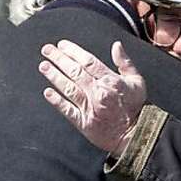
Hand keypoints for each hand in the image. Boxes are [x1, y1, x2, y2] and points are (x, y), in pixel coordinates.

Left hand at [39, 40, 146, 156]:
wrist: (136, 135)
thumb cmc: (136, 107)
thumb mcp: (137, 81)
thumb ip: (125, 62)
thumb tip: (116, 45)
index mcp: (110, 80)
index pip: (88, 61)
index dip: (73, 51)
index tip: (62, 45)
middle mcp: (98, 92)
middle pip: (75, 71)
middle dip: (59, 59)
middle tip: (46, 50)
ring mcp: (89, 107)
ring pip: (68, 88)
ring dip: (54, 76)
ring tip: (43, 66)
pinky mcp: (84, 122)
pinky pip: (67, 110)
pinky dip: (57, 101)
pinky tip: (47, 92)